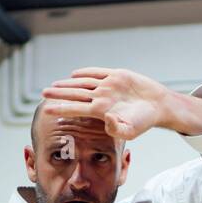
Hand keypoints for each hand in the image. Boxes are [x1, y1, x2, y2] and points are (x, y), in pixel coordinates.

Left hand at [40, 67, 169, 140]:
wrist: (158, 106)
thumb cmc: (143, 121)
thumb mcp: (130, 130)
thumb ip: (116, 128)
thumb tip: (106, 118)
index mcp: (100, 111)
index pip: (76, 108)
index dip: (61, 108)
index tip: (46, 109)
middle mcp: (101, 98)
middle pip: (75, 94)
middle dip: (58, 94)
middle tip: (43, 93)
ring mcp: (107, 86)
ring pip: (83, 83)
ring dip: (68, 83)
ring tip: (53, 85)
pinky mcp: (117, 76)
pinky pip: (98, 72)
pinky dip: (86, 72)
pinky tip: (75, 74)